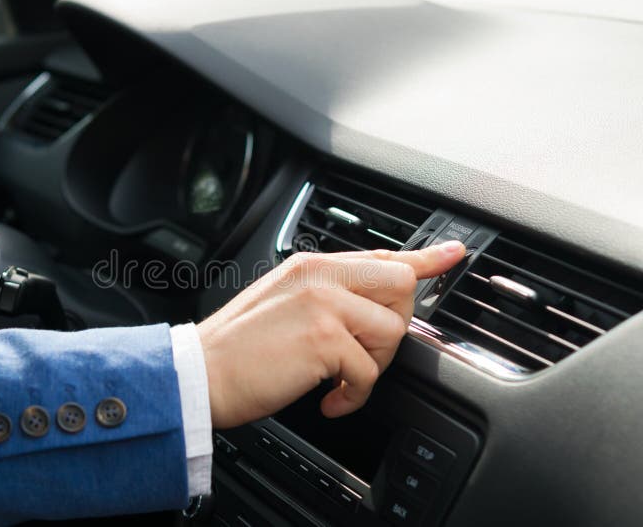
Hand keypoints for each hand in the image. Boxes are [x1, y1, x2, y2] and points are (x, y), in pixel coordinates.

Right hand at [198, 241, 465, 427]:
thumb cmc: (237, 349)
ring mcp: (324, 304)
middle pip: (402, 287)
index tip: (453, 254)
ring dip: (372, 366)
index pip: (380, 255)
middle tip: (363, 351)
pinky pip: (369, 373)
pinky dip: (354, 395)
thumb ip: (327, 296)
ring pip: (392, 331)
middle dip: (394, 327)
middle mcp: (321, 277)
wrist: (200, 375)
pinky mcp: (325, 338)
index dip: (424, 258)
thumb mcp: (282, 304)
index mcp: (311, 266)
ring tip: (339, 379)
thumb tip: (368, 308)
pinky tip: (329, 400)